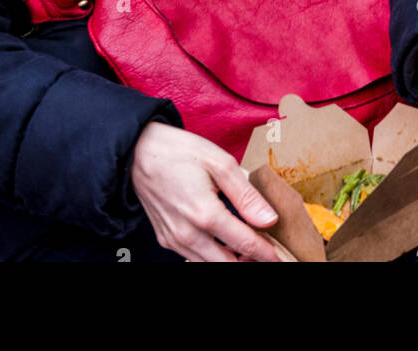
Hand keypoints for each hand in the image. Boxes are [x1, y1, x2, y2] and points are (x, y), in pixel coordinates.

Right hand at [130, 121, 279, 261]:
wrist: (138, 152)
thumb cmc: (179, 152)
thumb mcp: (220, 163)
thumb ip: (246, 195)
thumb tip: (269, 219)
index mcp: (205, 214)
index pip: (244, 244)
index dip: (265, 254)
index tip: (279, 257)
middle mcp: (188, 234)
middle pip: (226, 263)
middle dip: (249, 262)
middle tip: (266, 255)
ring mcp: (174, 239)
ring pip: (208, 265)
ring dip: (230, 261)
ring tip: (247, 251)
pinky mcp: (165, 239)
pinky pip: (192, 257)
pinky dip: (210, 257)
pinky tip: (223, 244)